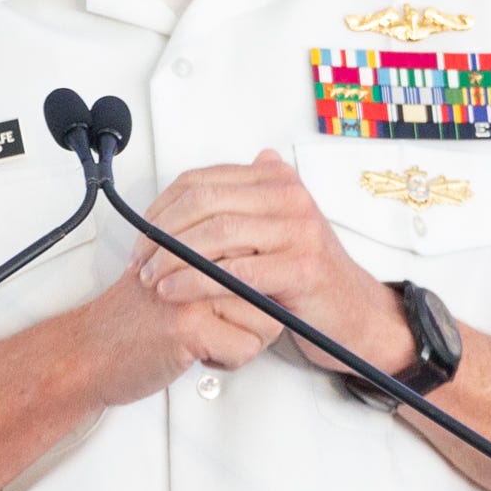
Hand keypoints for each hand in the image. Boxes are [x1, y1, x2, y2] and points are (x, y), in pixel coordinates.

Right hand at [61, 225, 276, 409]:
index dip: (262, 284)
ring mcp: (192, 289)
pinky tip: (201, 353)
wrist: (90, 350)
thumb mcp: (180, 269)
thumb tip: (274, 248)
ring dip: (246, 339)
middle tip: (225, 321)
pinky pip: (246, 348)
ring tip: (211, 337)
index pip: (264, 251)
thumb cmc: (136, 315)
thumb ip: (221, 252)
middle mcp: (195, 257)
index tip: (242, 298)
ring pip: (268, 318)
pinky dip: (229, 361)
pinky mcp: (189, 326)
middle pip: (272, 282)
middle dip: (261, 313)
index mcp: (195, 238)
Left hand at [137, 151, 417, 378]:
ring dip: (174, 257)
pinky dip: (198, 281)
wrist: (350, 311)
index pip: (201, 181)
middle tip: (140, 260)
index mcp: (276, 179)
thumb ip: (238, 203)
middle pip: (205, 202)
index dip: (161, 208)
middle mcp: (289, 196)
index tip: (140, 236)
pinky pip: (237, 271)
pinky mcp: (302, 266)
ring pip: (217, 233)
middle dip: (162, 232)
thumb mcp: (269, 228)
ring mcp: (299, 229)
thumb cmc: (304, 274)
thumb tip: (196, 184)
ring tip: (152, 279)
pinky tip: (177, 292)